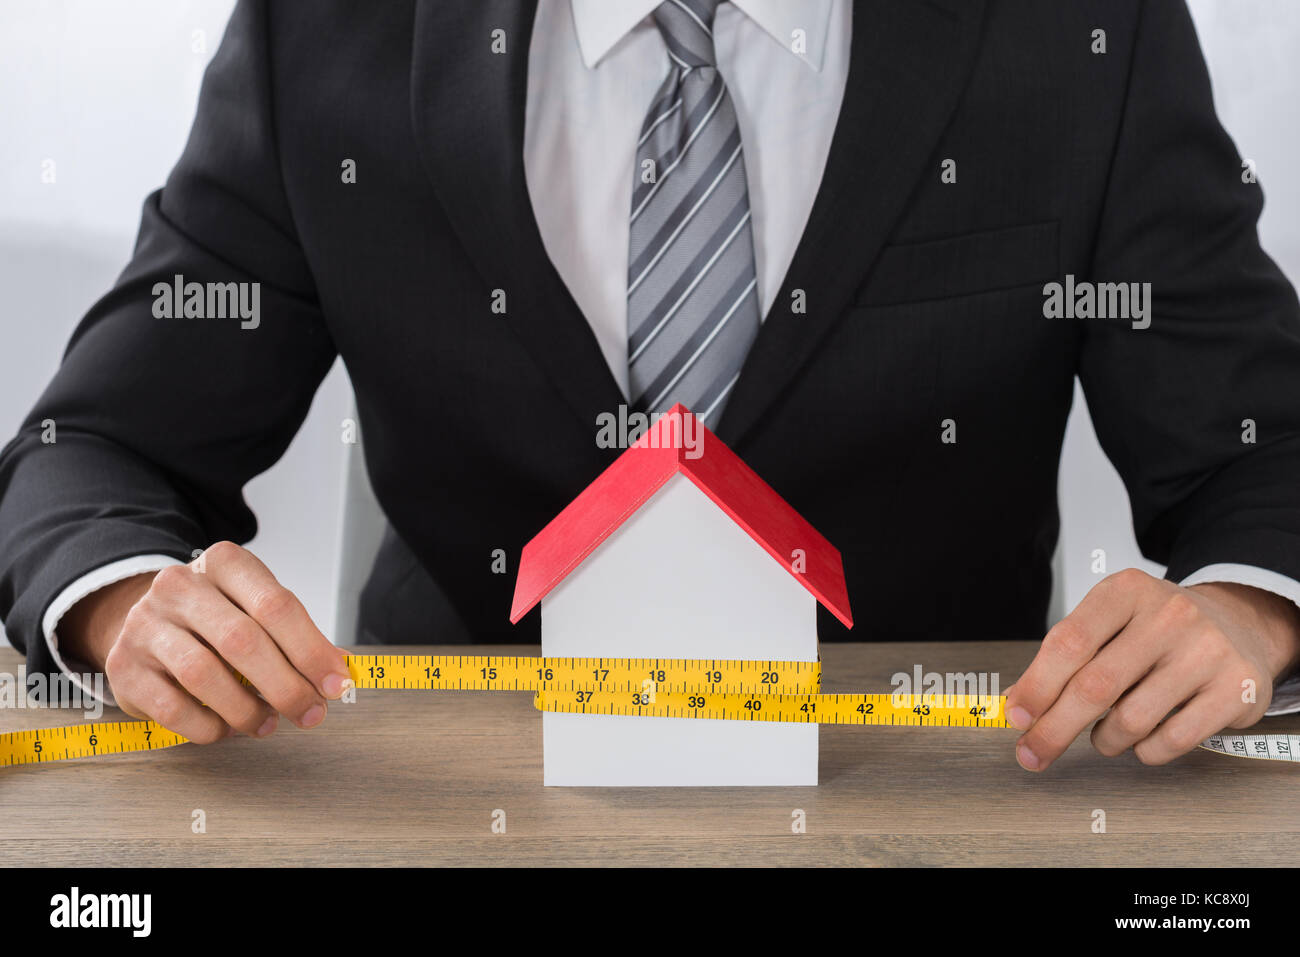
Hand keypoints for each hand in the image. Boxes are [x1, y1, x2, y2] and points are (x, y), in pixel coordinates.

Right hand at [60, 542, 351, 742]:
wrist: (147, 621)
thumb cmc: (218, 618)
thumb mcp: (258, 609)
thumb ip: (297, 636)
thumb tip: (339, 673)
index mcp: (224, 563)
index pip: (276, 605)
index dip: (311, 650)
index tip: (335, 685)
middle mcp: (179, 586)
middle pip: (243, 641)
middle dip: (285, 686)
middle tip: (309, 714)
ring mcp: (146, 625)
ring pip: (204, 674)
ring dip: (246, 709)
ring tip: (267, 724)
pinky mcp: (124, 666)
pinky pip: (172, 707)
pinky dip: (208, 726)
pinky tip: (226, 729)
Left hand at [1004, 568, 1299, 770]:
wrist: (1236, 623)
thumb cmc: (1156, 628)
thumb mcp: (1109, 622)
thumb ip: (1065, 657)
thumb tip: (1019, 704)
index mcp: (1126, 591)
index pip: (1069, 642)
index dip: (1037, 685)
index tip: (1016, 715)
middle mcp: (1169, 615)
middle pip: (1095, 686)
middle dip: (1055, 728)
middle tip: (1034, 751)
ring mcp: (1207, 651)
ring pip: (1131, 720)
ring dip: (1105, 740)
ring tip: (1105, 734)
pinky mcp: (1236, 688)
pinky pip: (1171, 740)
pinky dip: (1145, 751)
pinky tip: (1143, 740)